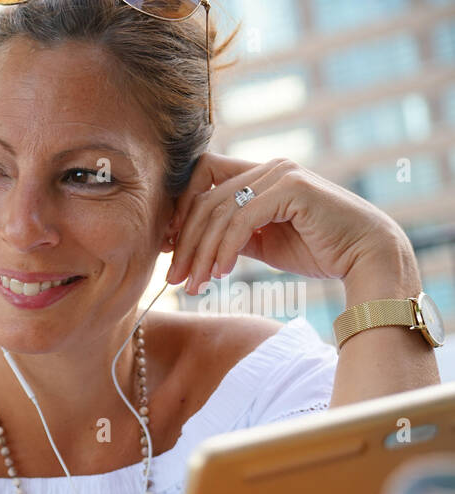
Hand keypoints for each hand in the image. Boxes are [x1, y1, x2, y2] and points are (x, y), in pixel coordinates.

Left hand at [165, 152, 414, 296]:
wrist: (365, 256)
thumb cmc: (317, 250)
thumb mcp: (260, 243)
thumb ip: (229, 236)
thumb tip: (187, 244)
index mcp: (258, 175)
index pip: (201, 180)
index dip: (180, 213)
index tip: (169, 250)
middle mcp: (268, 167)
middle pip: (204, 200)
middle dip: (184, 244)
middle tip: (175, 280)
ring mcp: (281, 173)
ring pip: (219, 212)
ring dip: (201, 254)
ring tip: (195, 285)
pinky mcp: (292, 188)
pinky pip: (241, 220)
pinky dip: (225, 249)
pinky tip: (220, 273)